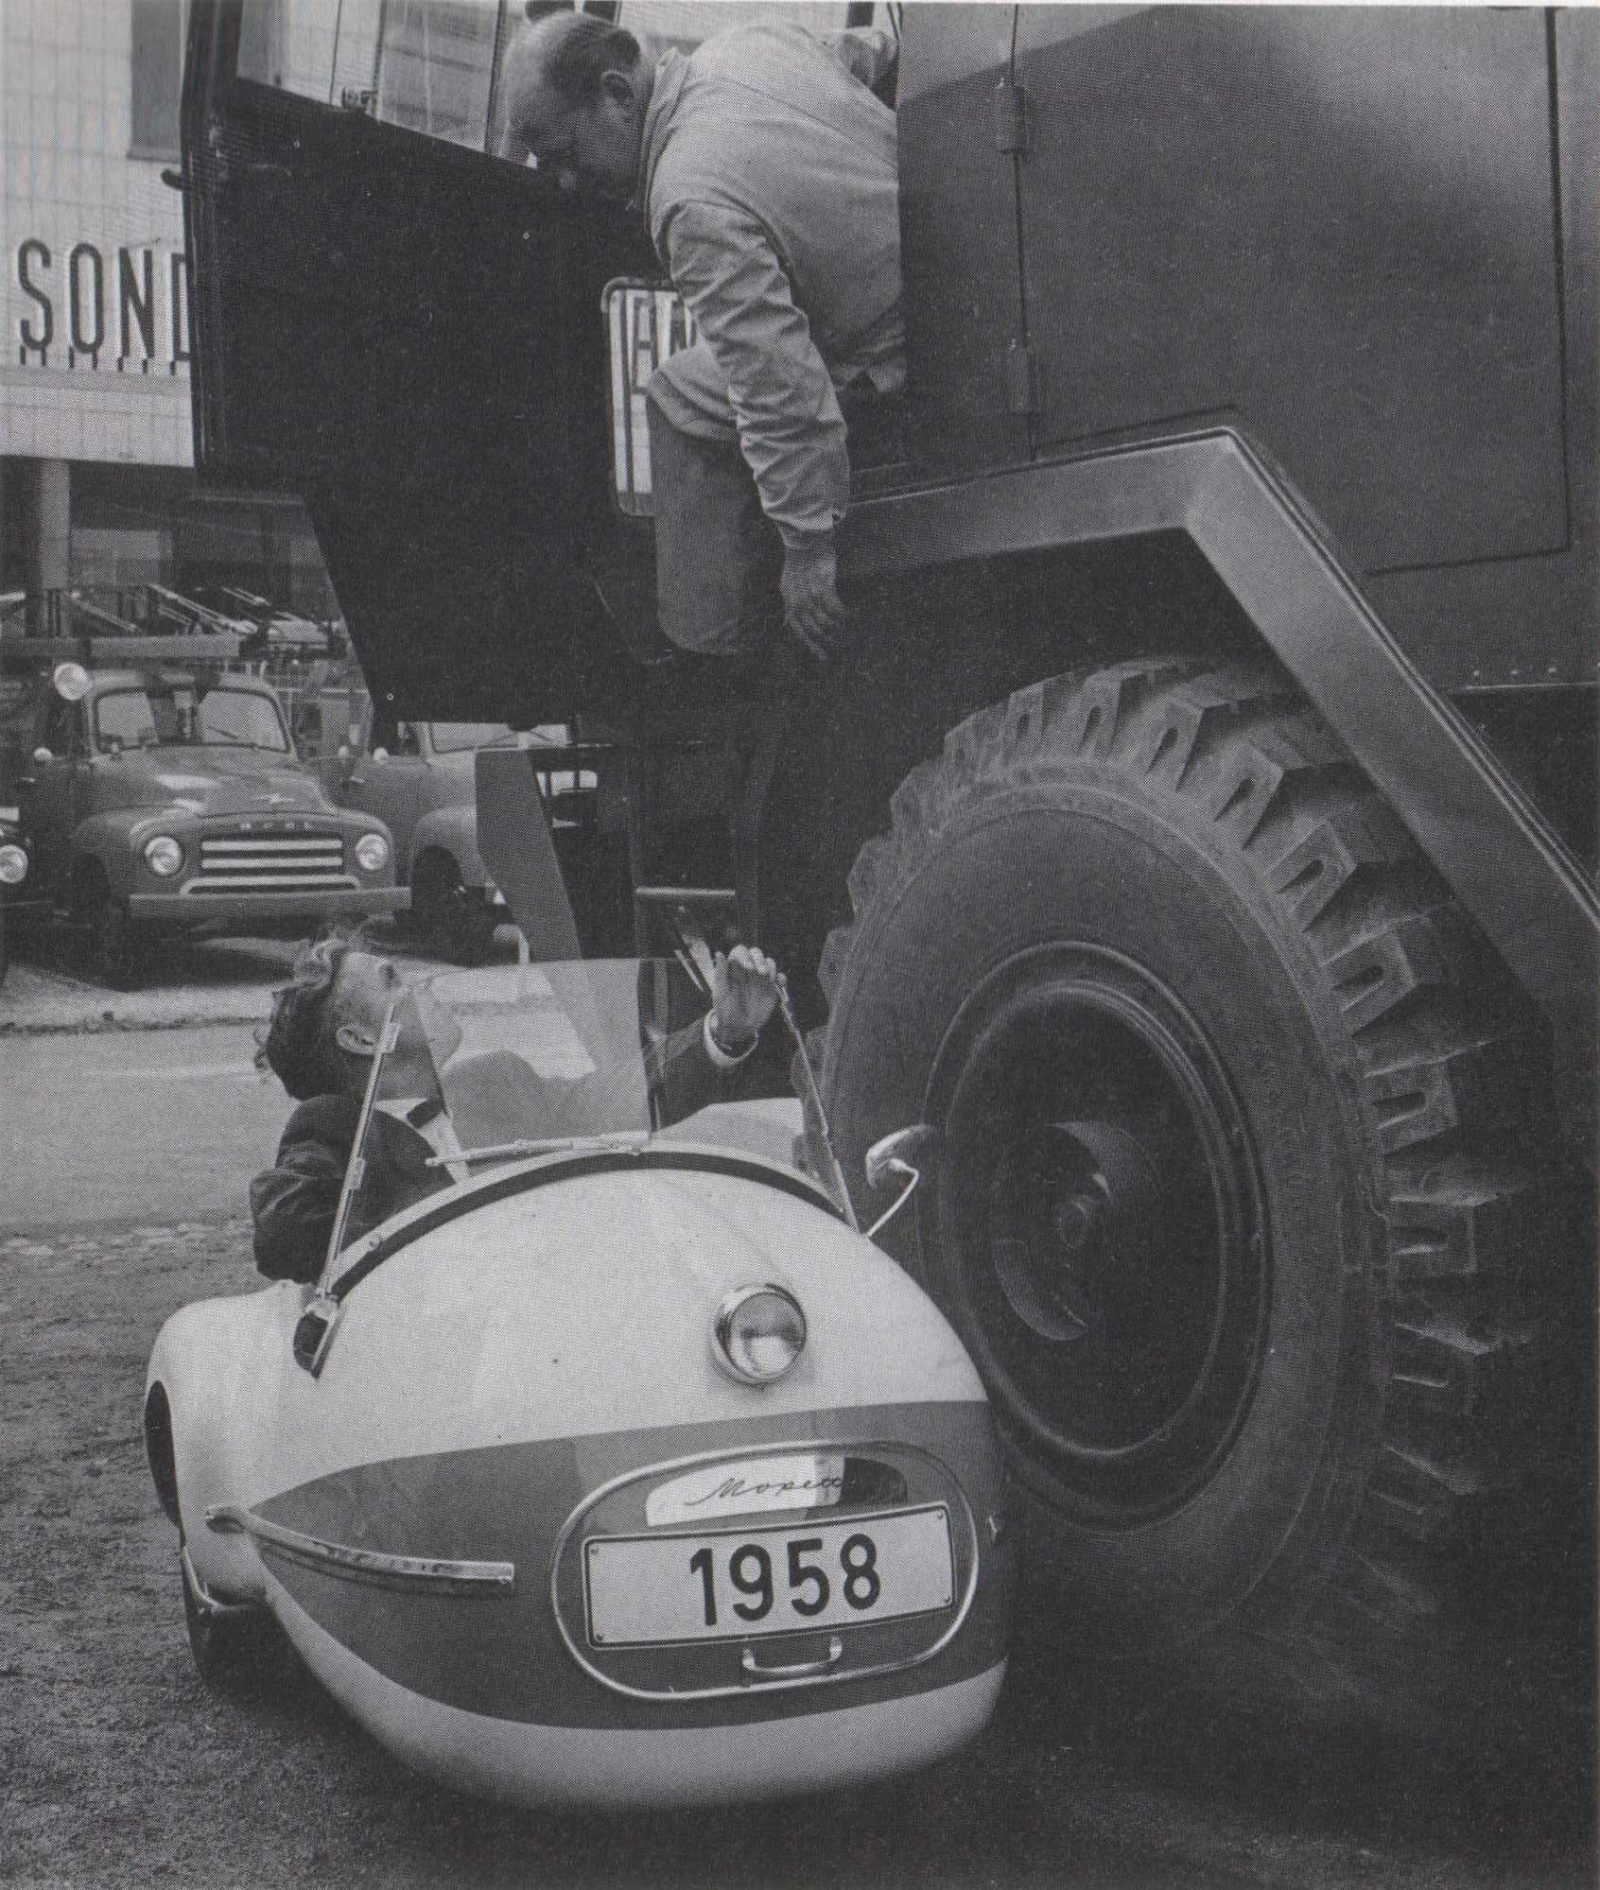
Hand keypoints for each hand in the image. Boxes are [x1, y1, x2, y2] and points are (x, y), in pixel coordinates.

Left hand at [709, 945, 781, 1051]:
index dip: (745, 956)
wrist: (738, 1027)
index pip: (740, 951)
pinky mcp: (770, 987)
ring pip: (769, 962)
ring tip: (769, 979)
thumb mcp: (721, 993)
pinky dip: (781, 978)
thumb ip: (721, 973)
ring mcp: (760, 978)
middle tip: (761, 973)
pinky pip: (779, 977)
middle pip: (756, 953)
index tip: (748, 968)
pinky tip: (779, 984)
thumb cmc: (725, 1009)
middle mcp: (747, 970)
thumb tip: (718, 953)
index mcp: (734, 968)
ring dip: (771, 967)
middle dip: (760, 960)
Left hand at [780, 535, 847, 661]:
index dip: (811, 647)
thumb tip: (786, 623)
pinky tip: (851, 617)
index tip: (824, 658)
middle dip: (830, 641)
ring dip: (839, 629)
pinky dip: (844, 615)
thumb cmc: (800, 563)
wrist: (806, 542)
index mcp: (789, 602)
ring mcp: (810, 596)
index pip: (798, 632)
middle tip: (842, 645)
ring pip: (826, 622)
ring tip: (849, 632)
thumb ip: (790, 606)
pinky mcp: (823, 587)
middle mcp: (798, 602)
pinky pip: (836, 609)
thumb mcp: (787, 586)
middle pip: (814, 631)